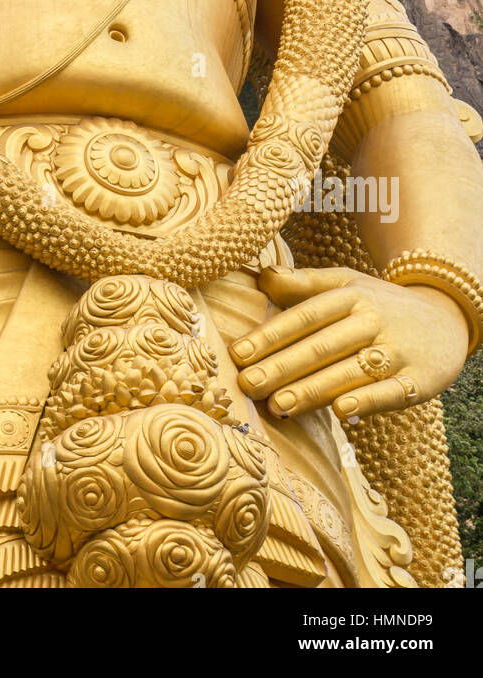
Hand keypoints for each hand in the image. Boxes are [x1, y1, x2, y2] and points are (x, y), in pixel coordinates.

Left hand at [229, 265, 468, 422]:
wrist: (447, 318)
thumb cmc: (381, 303)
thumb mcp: (347, 282)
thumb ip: (305, 283)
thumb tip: (262, 275)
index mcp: (350, 296)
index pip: (305, 316)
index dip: (271, 334)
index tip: (238, 353)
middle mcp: (371, 320)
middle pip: (321, 345)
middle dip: (282, 366)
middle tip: (247, 384)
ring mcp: (396, 350)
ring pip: (349, 371)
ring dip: (312, 390)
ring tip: (277, 406)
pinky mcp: (419, 380)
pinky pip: (391, 392)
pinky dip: (367, 401)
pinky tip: (341, 412)